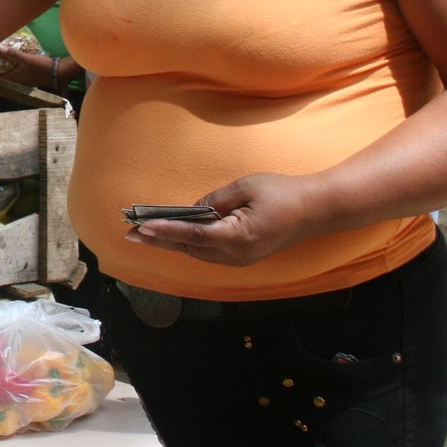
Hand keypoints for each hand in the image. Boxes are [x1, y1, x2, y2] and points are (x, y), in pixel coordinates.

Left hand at [124, 172, 324, 267]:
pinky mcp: (243, 256)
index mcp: (238, 236)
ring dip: (172, 242)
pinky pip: (209, 252)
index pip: (192, 234)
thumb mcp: (244, 188)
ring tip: (144, 233)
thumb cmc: (283, 193)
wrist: (317, 210)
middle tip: (129, 233)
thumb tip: (191, 210)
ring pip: (197, 252)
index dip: (165, 230)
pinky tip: (174, 235)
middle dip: (159, 240)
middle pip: (189, 248)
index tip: (141, 227)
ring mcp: (240, 259)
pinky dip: (189, 243)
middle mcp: (237, 254)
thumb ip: (214, 201)